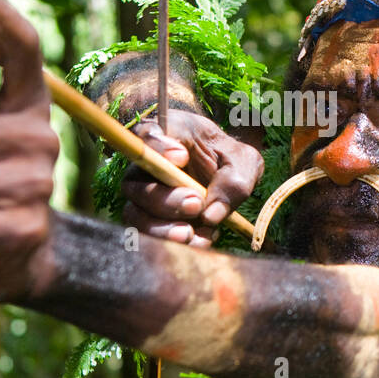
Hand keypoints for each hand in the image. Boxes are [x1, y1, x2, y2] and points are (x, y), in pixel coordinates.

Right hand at [122, 110, 262, 246]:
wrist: (225, 176)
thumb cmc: (229, 159)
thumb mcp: (243, 162)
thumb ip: (234, 179)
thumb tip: (211, 214)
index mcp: (167, 135)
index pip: (148, 135)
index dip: (159, 147)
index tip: (182, 156)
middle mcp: (145, 166)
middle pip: (135, 184)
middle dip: (165, 199)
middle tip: (196, 204)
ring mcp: (142, 196)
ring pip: (135, 215)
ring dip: (162, 228)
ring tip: (190, 233)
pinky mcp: (148, 222)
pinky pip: (148, 236)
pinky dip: (173, 242)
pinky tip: (202, 238)